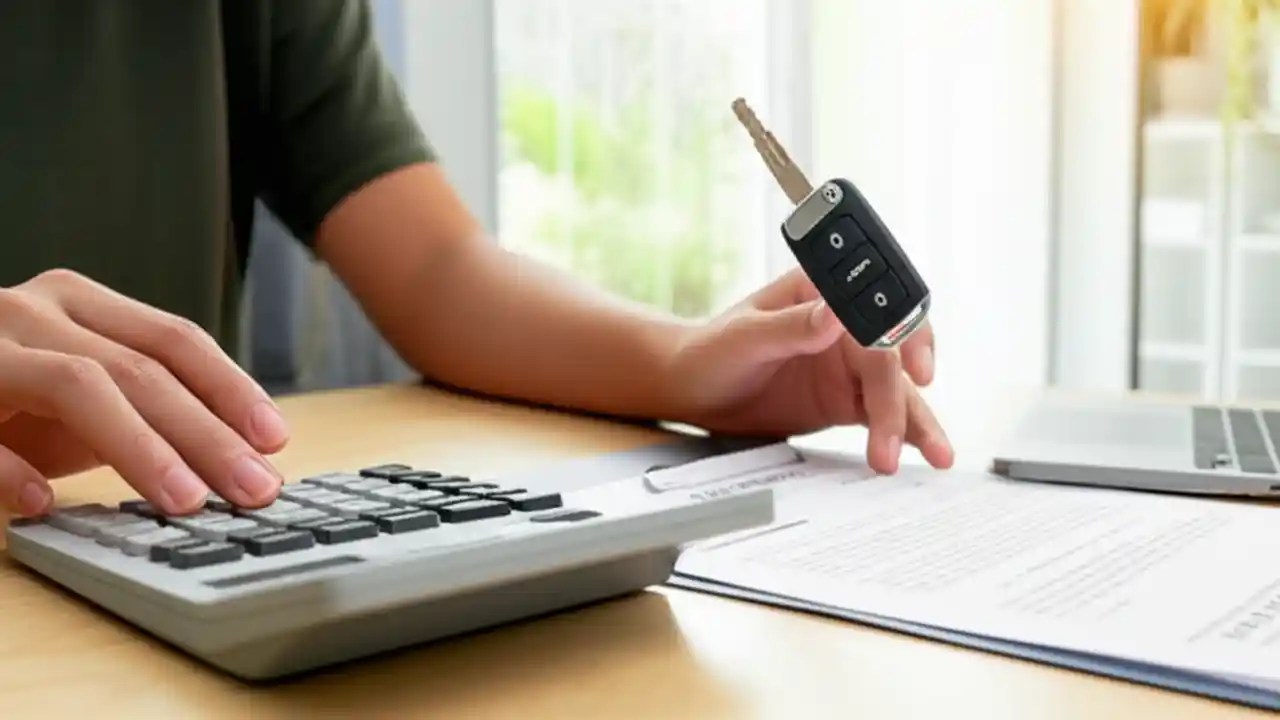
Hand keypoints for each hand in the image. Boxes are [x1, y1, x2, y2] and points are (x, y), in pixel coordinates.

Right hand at [0, 270, 288, 516]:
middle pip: (142, 370)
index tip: (275, 441)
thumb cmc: (5, 395)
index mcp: (78, 302)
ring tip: (184, 500)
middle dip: (208, 434)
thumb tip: (239, 457)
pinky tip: (43, 502)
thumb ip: (145, 408)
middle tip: (254, 489)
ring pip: (78, 385)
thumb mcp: (79, 391)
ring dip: (139, 447)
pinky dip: (9, 468)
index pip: (175, 339)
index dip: (231, 389)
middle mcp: (30, 311)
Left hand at [664, 268, 952, 473]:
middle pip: (889, 359)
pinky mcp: (847, 399)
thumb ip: (789, 327)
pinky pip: (883, 415)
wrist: (693, 389)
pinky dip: (904, 433)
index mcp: (823, 293)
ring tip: (937, 455)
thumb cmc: (710, 351)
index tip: (913, 367)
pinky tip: (923, 453)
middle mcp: (845, 325)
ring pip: (896, 390)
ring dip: (915, 421)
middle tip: (891, 441)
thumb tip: (835, 314)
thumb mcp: (743, 338)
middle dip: (897, 400)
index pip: (873, 310)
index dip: (901, 336)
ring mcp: (849, 364)